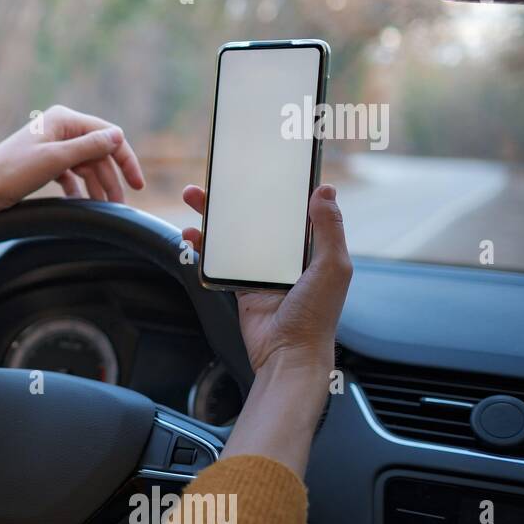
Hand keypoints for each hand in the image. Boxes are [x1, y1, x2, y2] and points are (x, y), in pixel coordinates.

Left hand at [0, 105, 144, 245]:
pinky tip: (81, 204)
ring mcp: (51, 146)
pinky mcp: (43, 163)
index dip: (125, 159)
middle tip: (119, 206)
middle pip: (98, 153)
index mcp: (64, 119)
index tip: (137, 185)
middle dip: (110, 179)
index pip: (107, 135)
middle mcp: (59, 128)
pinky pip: (70, 174)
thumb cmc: (12, 172)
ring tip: (103, 209)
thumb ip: (88, 147)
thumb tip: (118, 136)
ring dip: (96, 187)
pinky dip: (77, 189)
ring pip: (85, 166)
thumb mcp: (54, 160)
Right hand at [183, 183, 352, 477]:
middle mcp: (287, 256)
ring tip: (195, 199)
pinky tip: (191, 236)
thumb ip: (328, 229)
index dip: (280, 189)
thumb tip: (325, 191)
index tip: (263, 168)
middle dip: (237, 197)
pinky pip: (220, 259)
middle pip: (258, 217)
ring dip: (214, 217)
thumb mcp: (332, 267)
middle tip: (218, 179)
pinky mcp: (241, 285)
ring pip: (235, 234)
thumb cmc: (316, 317)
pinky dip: (204, 246)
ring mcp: (262, 269)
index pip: (295, 209)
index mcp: (313, 247)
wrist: (287, 355)